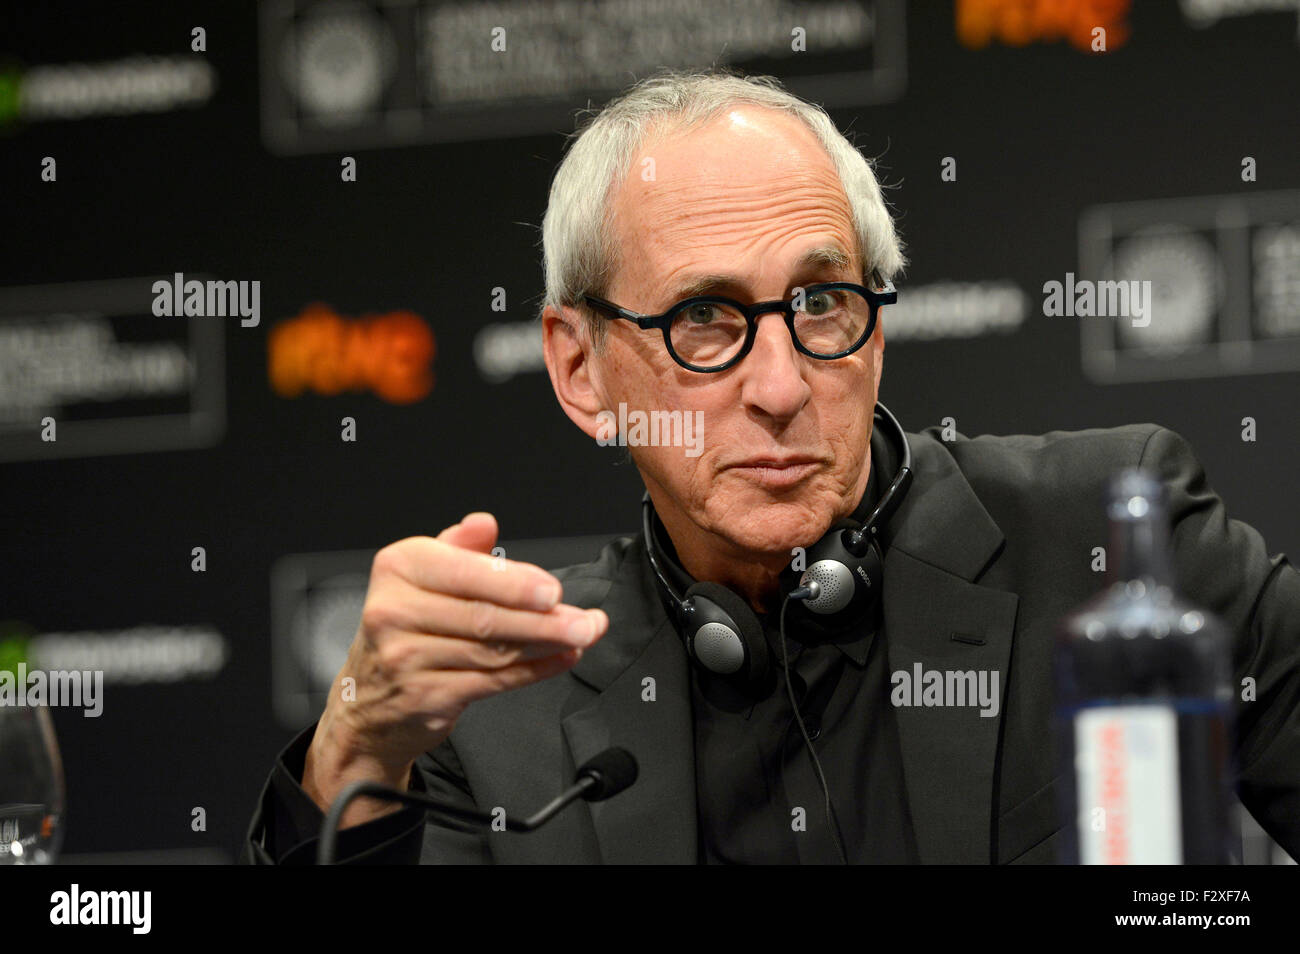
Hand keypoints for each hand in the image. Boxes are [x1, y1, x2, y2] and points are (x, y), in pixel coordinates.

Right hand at [302, 512, 607, 826]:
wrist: (366, 700)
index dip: (514, 584)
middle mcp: (395, 612)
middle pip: (484, 617)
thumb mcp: (419, 575)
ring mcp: (407, 659)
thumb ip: (457, 548)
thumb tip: (483, 524)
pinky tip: (560, 658)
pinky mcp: (426, 698)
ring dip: (548, 644)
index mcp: (398, 569)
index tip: (553, 591)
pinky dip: (534, 671)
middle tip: (586, 620)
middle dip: (546, 620)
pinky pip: (493, 682)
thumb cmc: (403, 628)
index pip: (464, 574)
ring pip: (494, 651)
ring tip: (582, 635)